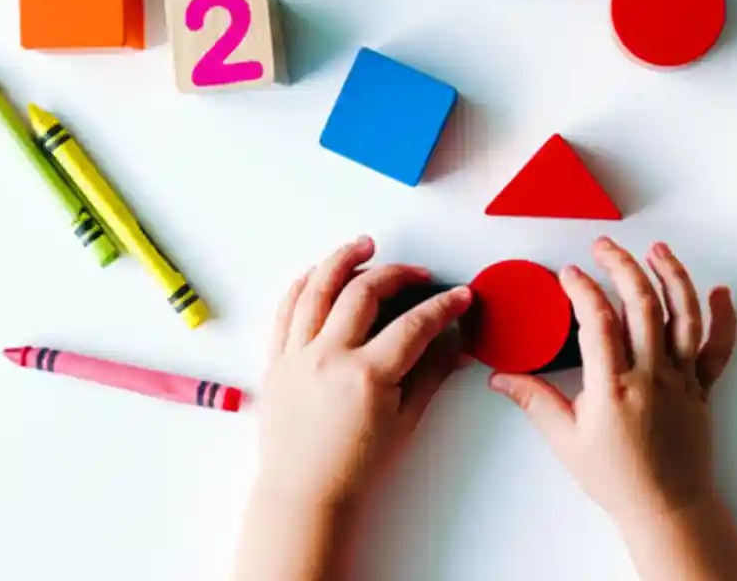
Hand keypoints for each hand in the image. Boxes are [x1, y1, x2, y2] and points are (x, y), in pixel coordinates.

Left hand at [254, 236, 472, 508]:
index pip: (414, 324)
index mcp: (367, 376)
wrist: (305, 492)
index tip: (460, 296)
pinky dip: (302, 285)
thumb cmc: (356, 465)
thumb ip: (430, 375)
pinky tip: (318, 272)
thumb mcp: (405, 421)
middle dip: (397, 273)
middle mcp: (329, 357)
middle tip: (417, 274)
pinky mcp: (276, 361)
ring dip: (343, 260)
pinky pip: (286, 310)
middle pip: (364, 292)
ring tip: (363, 244)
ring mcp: (297, 356)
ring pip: (318, 289)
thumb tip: (454, 344)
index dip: (443, 306)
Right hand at [488, 237, 736, 528]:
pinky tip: (718, 291)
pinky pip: (717, 347)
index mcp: (614, 389)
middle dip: (622, 266)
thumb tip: (500, 378)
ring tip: (656, 250)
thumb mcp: (566, 441)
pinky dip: (723, 317)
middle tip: (603, 247)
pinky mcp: (702, 387)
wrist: (668, 507)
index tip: (569, 275)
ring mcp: (681, 379)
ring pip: (683, 315)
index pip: (597, 322)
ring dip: (672, 275)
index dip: (582, 290)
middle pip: (642, 305)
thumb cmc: (618, 480)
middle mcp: (651, 377)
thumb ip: (535, 401)